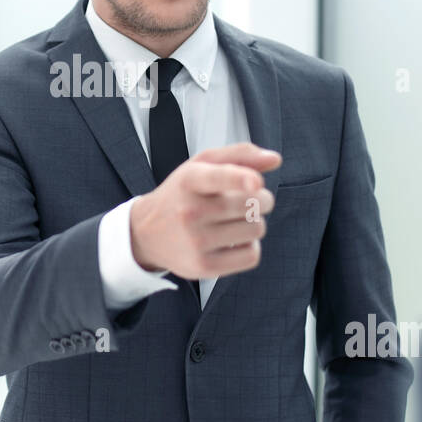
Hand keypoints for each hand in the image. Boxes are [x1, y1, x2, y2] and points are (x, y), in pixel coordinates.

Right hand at [129, 142, 280, 280]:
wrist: (146, 233)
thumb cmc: (182, 194)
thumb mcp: (201, 165)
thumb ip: (239, 155)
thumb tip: (275, 159)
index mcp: (190, 180)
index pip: (217, 177)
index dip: (240, 178)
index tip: (256, 182)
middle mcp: (190, 211)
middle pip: (252, 204)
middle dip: (262, 200)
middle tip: (249, 200)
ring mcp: (196, 241)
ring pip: (256, 229)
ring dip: (255, 223)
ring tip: (236, 221)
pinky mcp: (204, 266)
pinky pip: (251, 256)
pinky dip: (250, 247)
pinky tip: (234, 241)